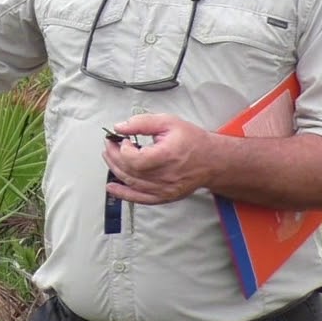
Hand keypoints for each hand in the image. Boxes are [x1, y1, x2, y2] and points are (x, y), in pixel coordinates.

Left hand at [103, 114, 218, 204]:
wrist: (212, 160)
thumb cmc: (192, 140)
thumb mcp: (168, 122)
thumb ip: (142, 123)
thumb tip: (120, 127)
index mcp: (167, 156)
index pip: (135, 160)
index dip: (124, 150)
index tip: (125, 140)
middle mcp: (166, 176)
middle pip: (130, 171)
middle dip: (114, 157)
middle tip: (109, 145)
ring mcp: (165, 190)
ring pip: (132, 183)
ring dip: (116, 170)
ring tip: (109, 157)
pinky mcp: (164, 197)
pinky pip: (140, 198)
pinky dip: (123, 194)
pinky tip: (112, 187)